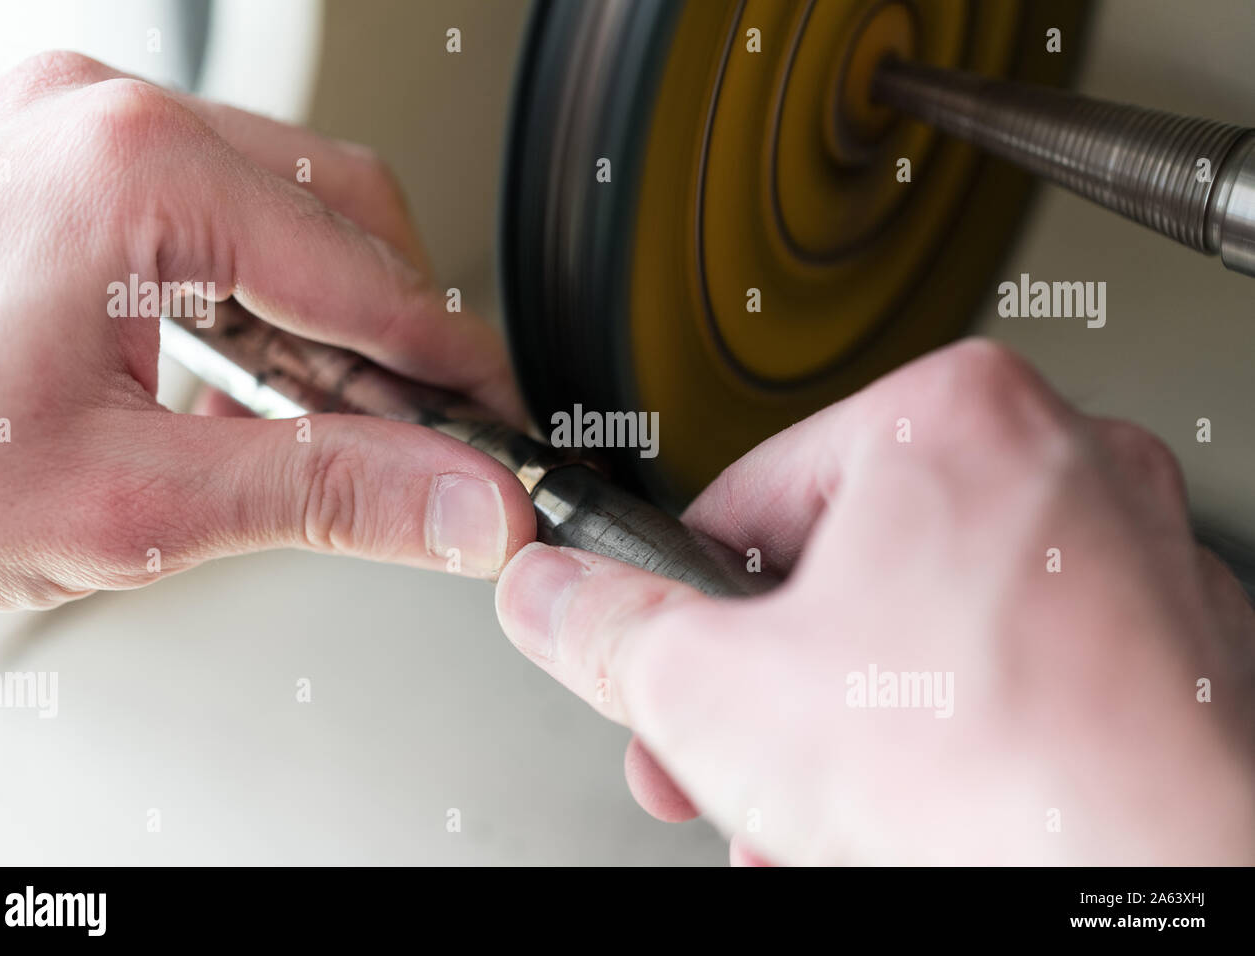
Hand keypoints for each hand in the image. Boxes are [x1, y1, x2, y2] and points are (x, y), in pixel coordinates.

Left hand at [0, 52, 534, 613]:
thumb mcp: (131, 502)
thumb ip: (326, 495)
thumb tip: (463, 502)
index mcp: (134, 172)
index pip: (370, 274)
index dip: (457, 368)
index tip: (505, 427)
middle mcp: (110, 120)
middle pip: (346, 215)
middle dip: (403, 336)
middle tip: (436, 437)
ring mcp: (82, 129)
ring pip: (294, 208)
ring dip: (340, 322)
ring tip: (348, 425)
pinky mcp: (68, 162)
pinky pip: (225, 211)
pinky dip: (270, 301)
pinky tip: (270, 380)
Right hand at [496, 339, 1254, 864]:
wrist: (1165, 885)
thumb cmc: (992, 778)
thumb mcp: (717, 694)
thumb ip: (609, 629)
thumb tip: (551, 596)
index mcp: (948, 418)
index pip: (746, 501)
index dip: (689, 608)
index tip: (676, 670)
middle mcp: (1055, 460)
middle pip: (839, 577)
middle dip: (769, 694)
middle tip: (730, 759)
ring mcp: (1123, 551)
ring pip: (924, 635)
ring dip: (850, 730)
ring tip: (819, 810)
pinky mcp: (1166, 642)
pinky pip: (1012, 672)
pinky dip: (951, 737)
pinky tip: (913, 811)